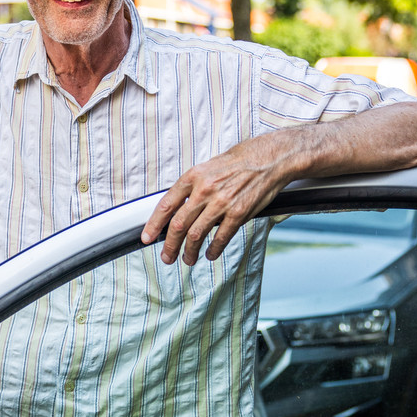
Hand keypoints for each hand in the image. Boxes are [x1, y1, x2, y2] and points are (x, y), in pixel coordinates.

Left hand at [140, 140, 287, 264]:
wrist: (268, 158)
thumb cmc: (238, 162)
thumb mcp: (207, 167)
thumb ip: (192, 188)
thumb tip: (176, 209)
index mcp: (192, 177)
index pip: (166, 205)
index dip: (154, 224)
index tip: (147, 237)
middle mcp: (204, 190)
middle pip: (178, 225)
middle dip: (169, 245)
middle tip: (167, 256)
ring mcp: (221, 203)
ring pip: (196, 234)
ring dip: (189, 251)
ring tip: (188, 259)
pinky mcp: (238, 213)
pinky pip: (221, 237)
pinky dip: (213, 249)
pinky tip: (210, 254)